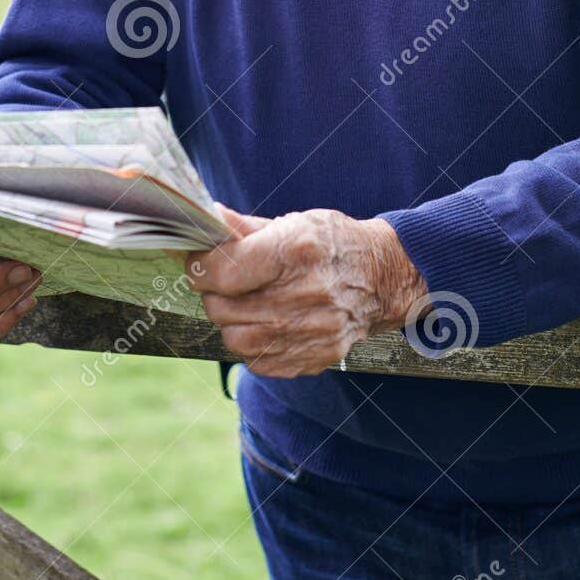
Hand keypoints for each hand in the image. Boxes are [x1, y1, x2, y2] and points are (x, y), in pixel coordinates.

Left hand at [186, 204, 426, 377]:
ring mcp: (311, 331)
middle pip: (224, 307)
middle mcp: (305, 294)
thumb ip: (246, 227)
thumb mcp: (295, 222)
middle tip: (223, 280)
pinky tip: (264, 323)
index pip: (225, 272)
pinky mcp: (314, 357)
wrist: (382, 278)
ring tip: (243, 302)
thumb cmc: (333, 244)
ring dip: (229, 321)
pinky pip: (257, 362)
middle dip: (213, 293)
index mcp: (296, 251)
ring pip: (235, 339)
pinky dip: (251, 344)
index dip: (200, 268)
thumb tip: (207, 217)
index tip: (197, 262)